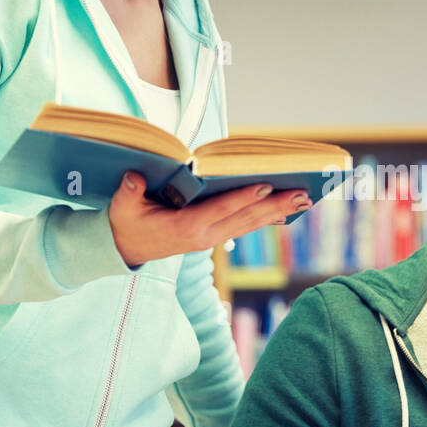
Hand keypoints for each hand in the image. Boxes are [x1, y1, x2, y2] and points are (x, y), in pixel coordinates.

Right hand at [107, 171, 310, 265]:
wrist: (127, 249)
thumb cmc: (127, 223)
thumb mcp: (123, 208)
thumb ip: (129, 192)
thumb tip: (133, 177)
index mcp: (186, 227)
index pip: (220, 210)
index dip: (243, 198)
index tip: (265, 186)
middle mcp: (205, 235)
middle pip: (245, 218)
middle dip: (275, 205)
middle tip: (302, 195)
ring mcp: (212, 238)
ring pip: (250, 223)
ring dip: (277, 211)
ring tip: (303, 200)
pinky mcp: (214, 236)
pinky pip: (244, 226)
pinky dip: (265, 218)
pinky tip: (284, 213)